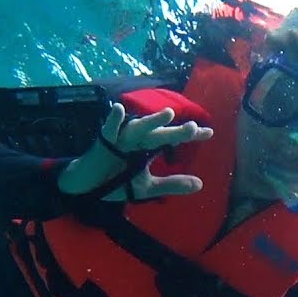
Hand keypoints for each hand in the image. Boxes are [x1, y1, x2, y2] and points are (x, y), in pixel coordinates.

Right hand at [57, 103, 214, 199]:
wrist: (89, 187)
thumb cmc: (117, 182)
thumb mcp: (147, 187)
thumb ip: (172, 184)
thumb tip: (200, 184)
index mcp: (149, 148)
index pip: (173, 139)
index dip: (189, 136)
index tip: (209, 133)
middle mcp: (138, 140)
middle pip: (160, 134)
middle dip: (176, 131)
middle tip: (194, 128)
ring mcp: (121, 140)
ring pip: (138, 128)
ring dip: (152, 121)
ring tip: (168, 114)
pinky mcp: (104, 143)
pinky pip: (109, 129)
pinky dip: (113, 120)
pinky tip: (118, 108)